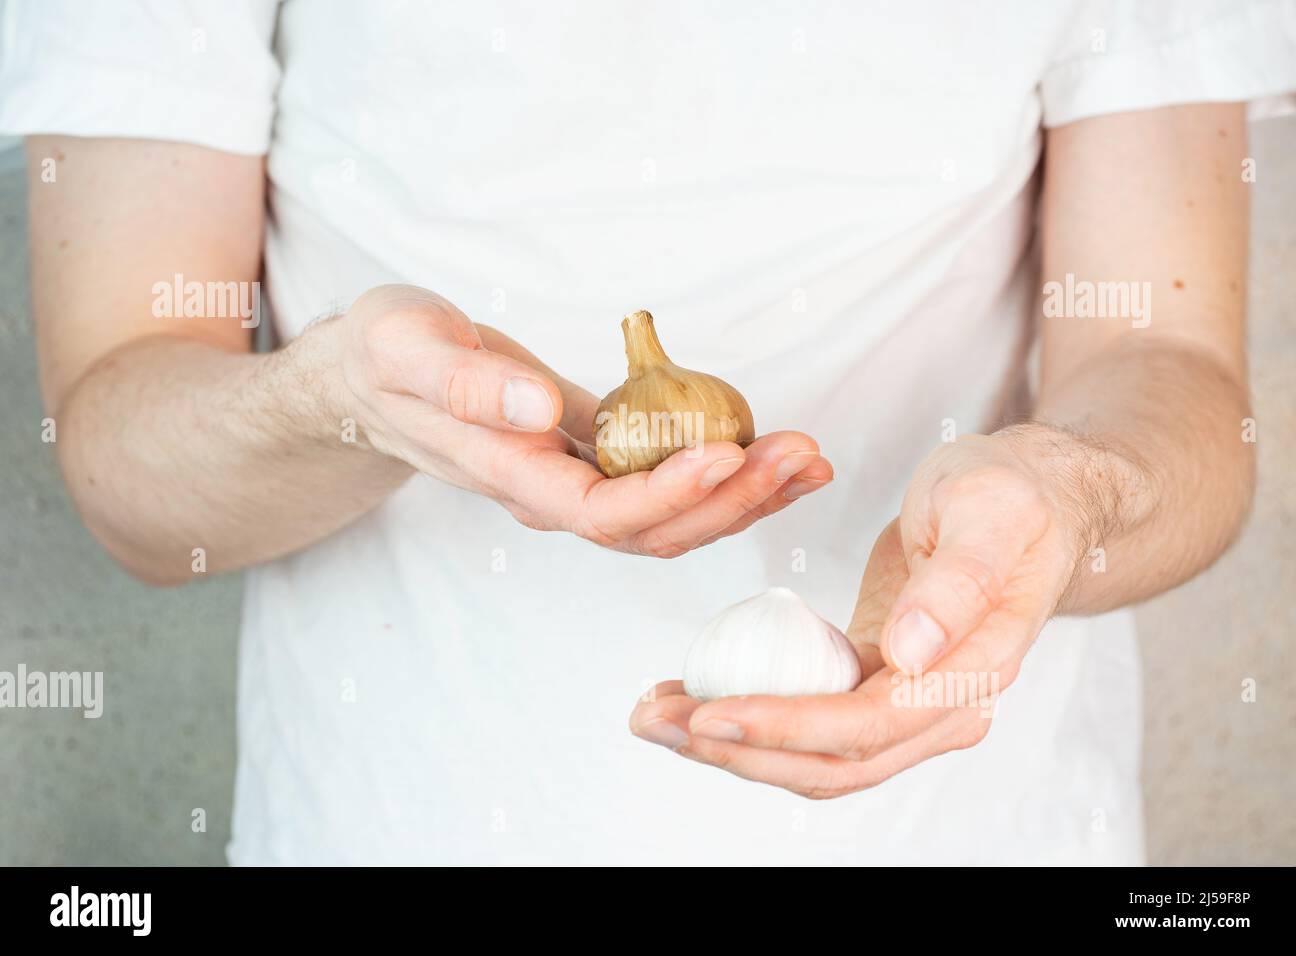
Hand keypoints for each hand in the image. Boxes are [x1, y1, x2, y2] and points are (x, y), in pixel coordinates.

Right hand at [321, 284, 832, 555]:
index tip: (726, 453)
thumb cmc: (384, 358)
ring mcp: (578, 482)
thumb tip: (540, 410)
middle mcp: (553, 496)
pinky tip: (773, 447)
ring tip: (809, 461)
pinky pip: (669, 480)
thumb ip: (466, 382)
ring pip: (673, 516)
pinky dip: (727, 471)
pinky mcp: (598, 457)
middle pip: (655, 530)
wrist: (374, 376)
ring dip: (745, 495)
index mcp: (511, 478)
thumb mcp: (405, 349)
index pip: (599, 512)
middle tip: (801, 456)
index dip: (667, 494)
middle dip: (733, 501)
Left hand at [629, 426, 1093, 794]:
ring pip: (812, 753)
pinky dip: (751, 713)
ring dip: (732, 745)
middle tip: (653, 719)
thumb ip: (959, 583)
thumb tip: (911, 655)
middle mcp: (939, 704)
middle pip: (830, 761)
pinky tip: (696, 694)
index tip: (711, 714)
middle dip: (736, 750)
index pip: (866, 725)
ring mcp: (906, 699)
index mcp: (972, 671)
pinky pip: (809, 716)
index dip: (785, 727)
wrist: (1033, 499)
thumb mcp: (992, 514)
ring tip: (654, 715)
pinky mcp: (875, 680)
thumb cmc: (1014, 496)